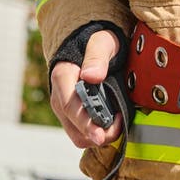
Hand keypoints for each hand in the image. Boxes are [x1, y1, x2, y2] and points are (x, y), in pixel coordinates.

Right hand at [50, 29, 123, 148]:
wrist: (91, 45)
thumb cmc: (98, 43)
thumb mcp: (101, 43)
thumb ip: (97, 57)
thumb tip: (92, 76)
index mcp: (63, 77)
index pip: (70, 106)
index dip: (86, 123)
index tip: (101, 135)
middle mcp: (59, 96)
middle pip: (74, 127)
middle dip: (97, 134)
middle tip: (120, 127)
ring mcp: (65, 108)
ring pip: (78, 135)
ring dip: (98, 136)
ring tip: (118, 124)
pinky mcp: (73, 115)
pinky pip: (82, 133)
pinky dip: (96, 134)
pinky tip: (112, 123)